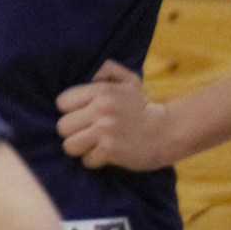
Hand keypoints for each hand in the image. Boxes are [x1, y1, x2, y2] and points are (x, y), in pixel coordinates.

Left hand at [57, 60, 176, 170]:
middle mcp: (101, 109)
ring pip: (69, 145)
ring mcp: (106, 130)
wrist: (168, 131)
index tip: (81, 115)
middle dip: (72, 132)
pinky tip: (104, 155)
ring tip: (91, 145)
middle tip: (85, 133)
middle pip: (62, 127)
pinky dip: (93, 160)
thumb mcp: (129, 80)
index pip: (62, 102)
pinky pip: (87, 159)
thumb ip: (108, 69)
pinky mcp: (112, 150)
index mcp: (101, 91)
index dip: (69, 111)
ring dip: (80, 148)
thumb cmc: (143, 106)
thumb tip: (90, 75)